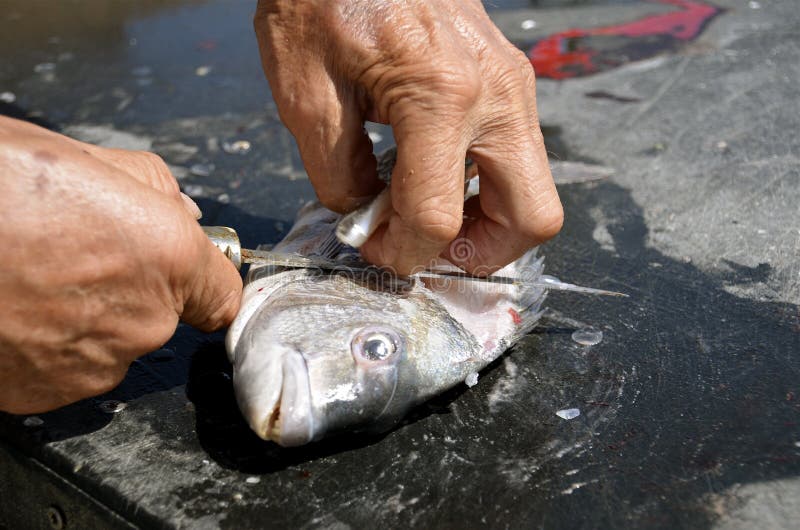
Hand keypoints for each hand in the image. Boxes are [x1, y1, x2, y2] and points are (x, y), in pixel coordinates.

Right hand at [0, 117, 241, 413]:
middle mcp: (145, 322)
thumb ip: (150, 188)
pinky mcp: (45, 394)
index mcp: (169, 257)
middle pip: (161, 314)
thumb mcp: (80, 155)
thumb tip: (179, 211)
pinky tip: (12, 309)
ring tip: (29, 278)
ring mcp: (94, 365)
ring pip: (111, 342)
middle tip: (71, 251)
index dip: (202, 279)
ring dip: (84, 317)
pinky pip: (66, 368)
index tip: (183, 270)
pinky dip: (45, 346)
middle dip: (130, 285)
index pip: (223, 293)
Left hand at [255, 0, 562, 274]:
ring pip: (533, 189)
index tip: (377, 252)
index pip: (439, 218)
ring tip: (427, 216)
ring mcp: (513, 84)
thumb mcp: (306, 94)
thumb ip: (336, 175)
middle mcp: (496, 94)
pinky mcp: (510, 79)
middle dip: (481, 255)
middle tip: (429, 250)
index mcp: (439, 95)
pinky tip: (435, 174)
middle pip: (532, 218)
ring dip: (487, 223)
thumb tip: (366, 220)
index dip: (405, 254)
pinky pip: (517, 155)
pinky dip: (484, 185)